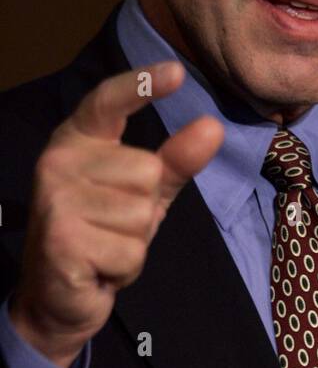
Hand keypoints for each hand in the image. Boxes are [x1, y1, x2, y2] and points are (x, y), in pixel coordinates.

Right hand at [8, 61, 224, 367]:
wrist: (58, 296)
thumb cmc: (103, 233)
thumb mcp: (144, 194)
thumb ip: (176, 161)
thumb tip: (212, 126)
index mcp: (78, 141)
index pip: (108, 102)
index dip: (141, 85)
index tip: (176, 72)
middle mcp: (58, 161)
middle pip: (147, 171)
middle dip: (144, 210)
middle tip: (113, 227)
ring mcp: (55, 200)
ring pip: (141, 214)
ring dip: (135, 242)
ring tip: (105, 246)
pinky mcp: (61, 239)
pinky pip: (131, 250)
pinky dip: (125, 268)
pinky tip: (98, 268)